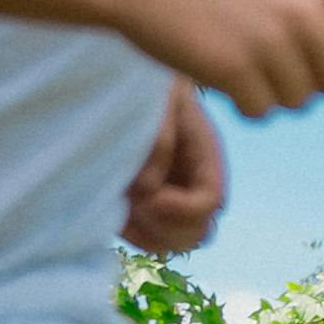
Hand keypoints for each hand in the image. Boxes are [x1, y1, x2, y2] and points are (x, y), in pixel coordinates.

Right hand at [110, 0, 323, 119]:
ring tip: (239, 61)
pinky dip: (244, 105)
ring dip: (274, 94)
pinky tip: (219, 75)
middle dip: (318, 87)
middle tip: (282, 72)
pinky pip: (262, 112)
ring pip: (300, 102)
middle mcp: (301, 11)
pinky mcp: (236, 70)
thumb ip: (311, 9)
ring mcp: (269, 42)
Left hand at [120, 88, 225, 252]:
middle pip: (197, 232)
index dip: (182, 209)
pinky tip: (113, 208)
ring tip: (122, 203)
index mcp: (204, 157)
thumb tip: (148, 190)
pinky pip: (146, 239)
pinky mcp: (143, 206)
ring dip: (147, 231)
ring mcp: (169, 197)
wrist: (124, 81)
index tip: (150, 197)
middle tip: (136, 202)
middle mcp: (191, 183)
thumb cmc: (143, 83)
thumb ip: (161, 139)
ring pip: (172, 242)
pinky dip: (131, 232)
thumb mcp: (160, 100)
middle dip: (165, 225)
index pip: (209, 202)